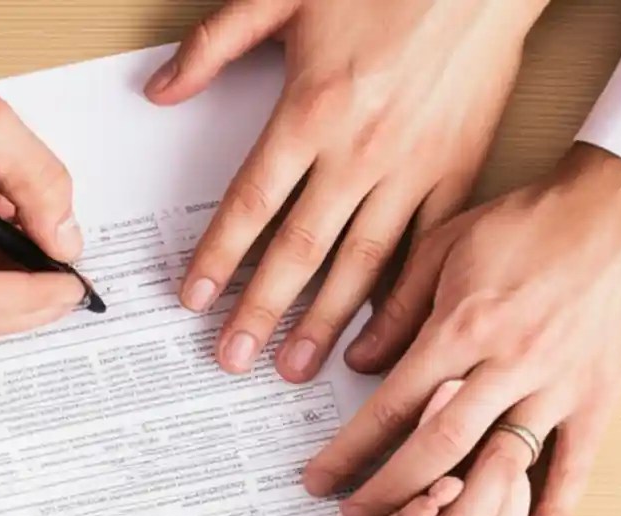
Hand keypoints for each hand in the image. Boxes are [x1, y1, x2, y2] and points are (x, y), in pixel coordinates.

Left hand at [146, 0, 547, 378]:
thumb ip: (213, 44)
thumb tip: (160, 91)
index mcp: (311, 111)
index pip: (251, 205)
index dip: (218, 258)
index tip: (196, 300)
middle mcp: (361, 150)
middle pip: (299, 248)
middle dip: (262, 311)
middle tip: (234, 359)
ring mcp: (415, 168)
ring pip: (362, 262)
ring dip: (326, 322)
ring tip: (296, 366)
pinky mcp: (460, 173)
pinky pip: (427, 249)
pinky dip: (403, 296)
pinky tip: (379, 335)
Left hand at [308, 143, 620, 515]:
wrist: (615, 209)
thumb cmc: (524, 223)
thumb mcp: (444, 247)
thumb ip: (398, 308)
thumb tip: (356, 361)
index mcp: (463, 326)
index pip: (393, 403)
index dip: (352, 448)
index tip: (321, 480)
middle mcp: (508, 363)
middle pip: (438, 445)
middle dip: (390, 491)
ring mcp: (557, 385)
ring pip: (501, 465)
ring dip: (458, 515)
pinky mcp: (597, 396)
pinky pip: (575, 464)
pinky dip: (553, 512)